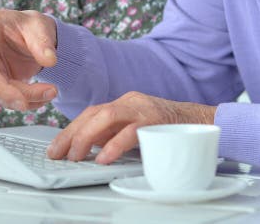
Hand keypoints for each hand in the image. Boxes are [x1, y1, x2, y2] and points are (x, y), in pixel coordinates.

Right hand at [0, 9, 58, 110]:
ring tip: (51, 90)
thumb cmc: (30, 27)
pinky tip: (45, 93)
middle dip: (2, 90)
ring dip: (25, 97)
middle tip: (23, 101)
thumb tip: (48, 60)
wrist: (37, 43)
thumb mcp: (39, 25)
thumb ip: (43, 40)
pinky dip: (31, 100)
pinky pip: (10, 98)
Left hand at [46, 92, 216, 164]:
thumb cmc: (169, 129)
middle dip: (72, 134)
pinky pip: (132, 132)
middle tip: (59, 154)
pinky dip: (114, 145)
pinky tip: (103, 157)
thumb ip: (115, 134)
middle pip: (93, 113)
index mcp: (124, 103)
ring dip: (87, 137)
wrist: (203, 123)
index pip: (90, 113)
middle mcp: (130, 102)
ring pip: (107, 116)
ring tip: (76, 157)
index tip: (56, 148)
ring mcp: (143, 108)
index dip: (70, 130)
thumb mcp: (137, 130)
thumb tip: (87, 147)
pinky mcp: (156, 120)